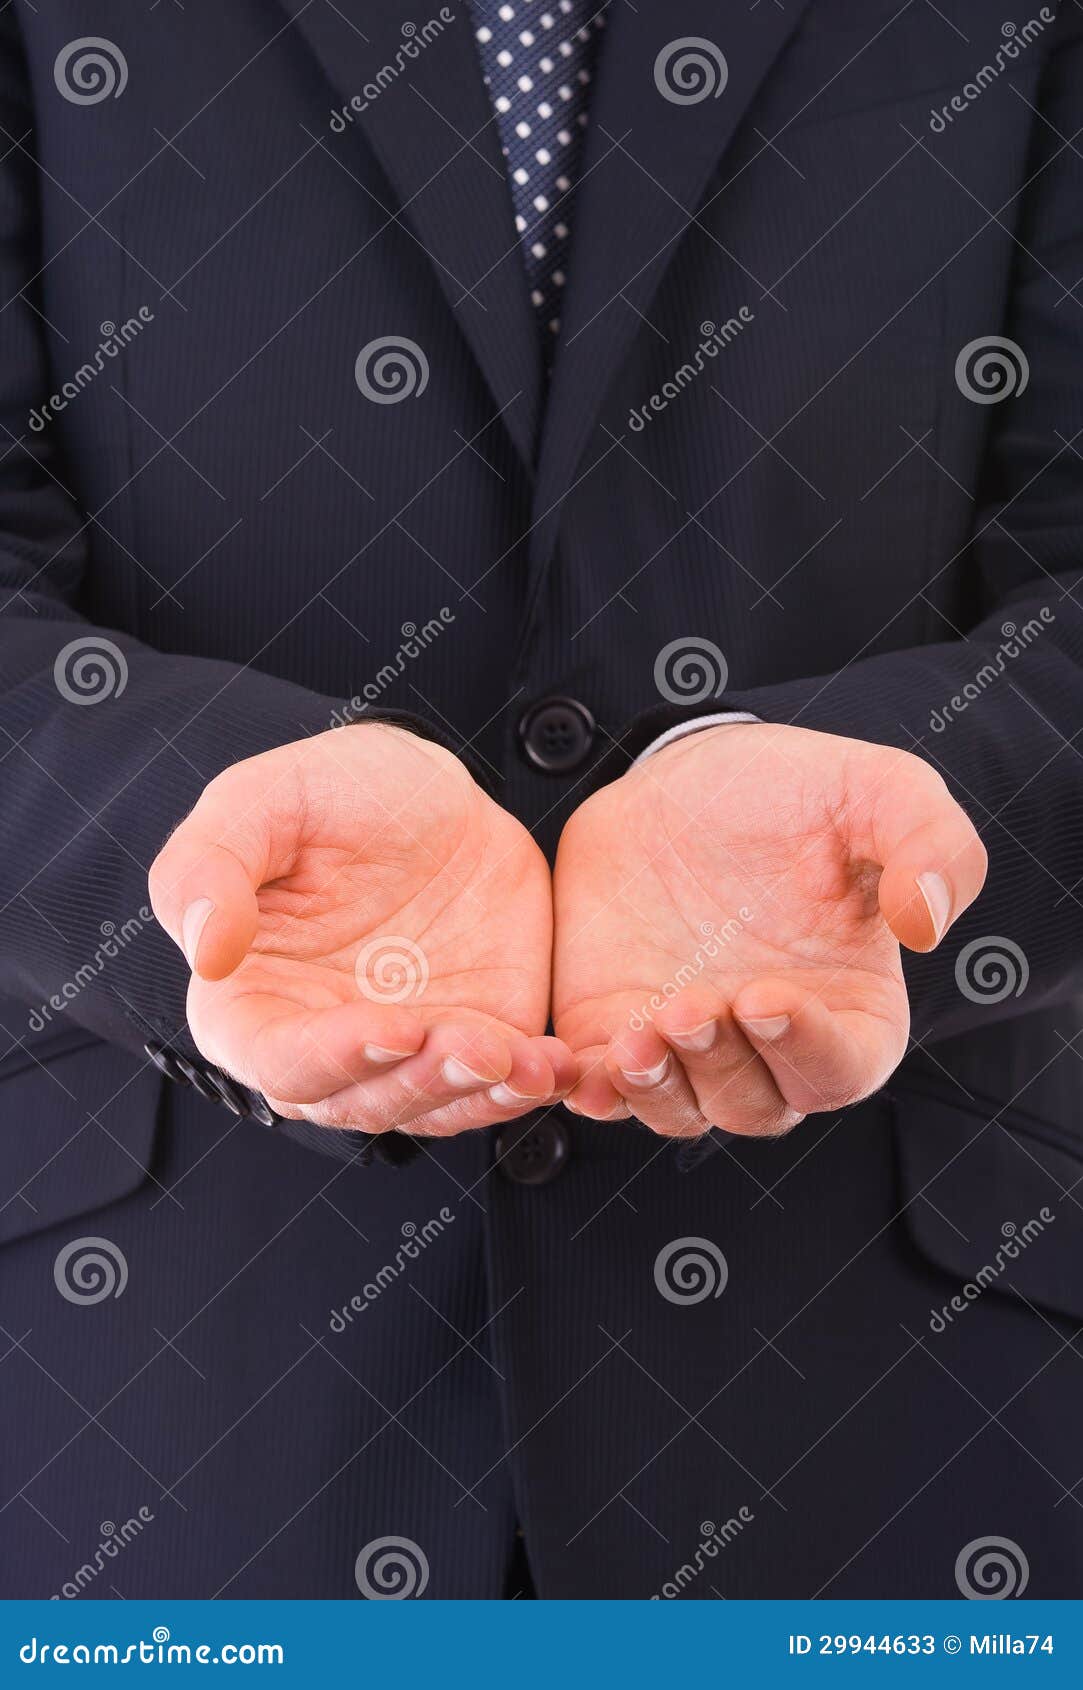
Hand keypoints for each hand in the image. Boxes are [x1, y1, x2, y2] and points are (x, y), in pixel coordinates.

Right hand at [149, 724, 573, 1134]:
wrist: (438, 791)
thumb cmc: (335, 792)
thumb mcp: (262, 800)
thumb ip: (209, 866)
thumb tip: (206, 950)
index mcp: (251, 996)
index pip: (271, 1058)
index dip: (328, 1057)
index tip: (392, 1028)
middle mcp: (323, 1039)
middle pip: (357, 1099)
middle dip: (420, 1082)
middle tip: (474, 1044)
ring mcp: (403, 1049)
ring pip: (431, 1106)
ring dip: (476, 1095)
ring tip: (522, 1059)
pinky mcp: (475, 1041)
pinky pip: (495, 1089)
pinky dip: (525, 1088)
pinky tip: (554, 1065)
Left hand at [552, 722, 986, 1136]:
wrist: (681, 777)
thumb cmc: (792, 792)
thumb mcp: (879, 790)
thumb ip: (933, 846)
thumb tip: (927, 923)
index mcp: (850, 1009)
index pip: (843, 1068)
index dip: (809, 1050)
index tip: (768, 999)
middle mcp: (770, 1046)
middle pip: (755, 1105)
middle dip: (720, 1066)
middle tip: (688, 1003)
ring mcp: (690, 1048)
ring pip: (677, 1111)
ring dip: (656, 1088)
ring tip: (636, 1034)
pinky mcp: (614, 1031)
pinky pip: (603, 1091)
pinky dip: (591, 1091)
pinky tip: (578, 1065)